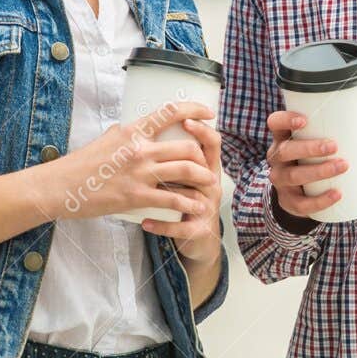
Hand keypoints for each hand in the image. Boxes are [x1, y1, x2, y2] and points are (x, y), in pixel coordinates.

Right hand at [54, 101, 216, 222]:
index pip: (171, 112)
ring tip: (209, 182)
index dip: (195, 110)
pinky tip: (197, 207)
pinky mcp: (136, 196)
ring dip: (204, 177)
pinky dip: (189, 204)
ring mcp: (139, 173)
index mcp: (132, 131)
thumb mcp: (105, 138)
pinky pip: (172, 199)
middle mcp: (139, 149)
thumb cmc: (80, 164)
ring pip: (186, 170)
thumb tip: (140, 127)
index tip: (208, 113)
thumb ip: (127, 133)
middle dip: (205, 156)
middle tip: (210, 162)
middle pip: (187, 147)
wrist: (58, 187)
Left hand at [142, 117, 223, 267]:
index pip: (212, 143)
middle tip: (158, 160)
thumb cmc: (184, 200)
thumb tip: (146, 129)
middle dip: (183, 162)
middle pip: (202, 168)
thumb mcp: (182, 176)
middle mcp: (211, 185)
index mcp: (206, 167)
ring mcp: (207, 207)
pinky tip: (145, 223)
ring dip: (167, 194)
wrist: (198, 237)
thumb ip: (171, 156)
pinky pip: (180, 226)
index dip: (202, 130)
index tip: (186, 121)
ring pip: (190, 196)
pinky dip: (161, 225)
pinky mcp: (199, 230)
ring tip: (145, 192)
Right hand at [265, 109, 356, 219]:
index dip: (285, 119)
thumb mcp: (324, 143)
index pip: (275, 123)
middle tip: (334, 146)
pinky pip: (301, 203)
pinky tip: (337, 194)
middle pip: (286, 150)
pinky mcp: (289, 201)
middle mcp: (277, 158)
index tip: (304, 120)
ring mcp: (281, 180)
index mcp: (284, 138)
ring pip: (293, 176)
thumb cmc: (315, 158)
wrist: (300, 193)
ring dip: (318, 171)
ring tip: (343, 166)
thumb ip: (350, 130)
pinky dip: (320, 200)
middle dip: (309, 148)